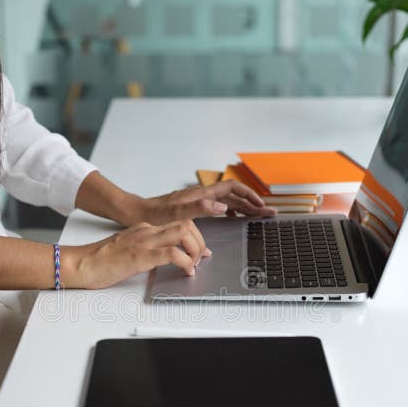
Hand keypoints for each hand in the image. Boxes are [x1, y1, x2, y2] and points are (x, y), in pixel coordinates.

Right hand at [61, 220, 210, 288]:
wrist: (80, 264)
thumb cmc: (100, 261)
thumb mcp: (128, 250)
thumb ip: (146, 250)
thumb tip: (164, 259)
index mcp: (144, 228)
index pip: (178, 223)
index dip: (196, 236)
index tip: (202, 251)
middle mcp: (146, 230)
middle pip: (186, 224)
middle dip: (200, 242)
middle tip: (200, 259)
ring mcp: (144, 241)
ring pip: (183, 233)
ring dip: (195, 250)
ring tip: (194, 265)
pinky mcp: (141, 256)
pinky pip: (172, 253)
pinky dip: (185, 262)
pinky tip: (186, 271)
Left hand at [135, 180, 276, 225]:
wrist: (138, 213)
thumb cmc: (154, 215)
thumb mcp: (176, 213)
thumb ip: (200, 208)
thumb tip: (222, 207)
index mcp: (202, 194)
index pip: (233, 188)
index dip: (250, 196)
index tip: (262, 206)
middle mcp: (203, 194)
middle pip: (235, 195)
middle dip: (253, 203)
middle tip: (269, 213)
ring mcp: (199, 200)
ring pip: (228, 200)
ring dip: (244, 207)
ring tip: (257, 215)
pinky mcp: (195, 206)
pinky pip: (220, 206)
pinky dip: (231, 210)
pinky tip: (233, 218)